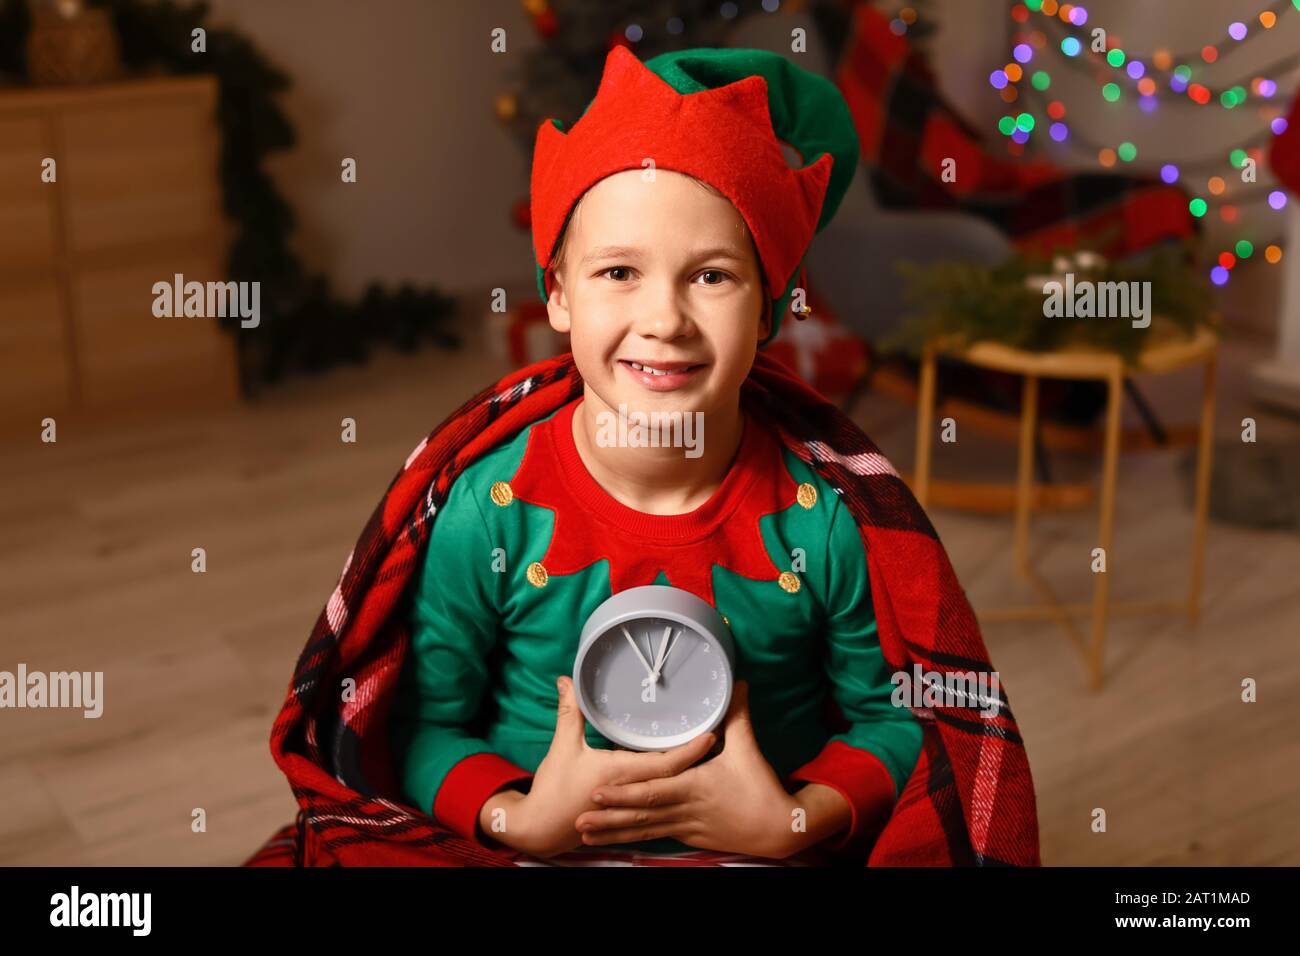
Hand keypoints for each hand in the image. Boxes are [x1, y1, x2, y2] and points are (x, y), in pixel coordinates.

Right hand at [481, 675, 716, 858]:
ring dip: (690, 774)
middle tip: (721, 735)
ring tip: (713, 755)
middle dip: (697, 758)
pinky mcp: (630, 813)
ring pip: (670, 788)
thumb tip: (566, 680)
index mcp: (623, 774)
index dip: (691, 749)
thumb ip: (570, 712)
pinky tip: (687, 778)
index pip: (667, 763)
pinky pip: (659, 799)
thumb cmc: (555, 788)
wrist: (543, 829)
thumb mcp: (563, 746)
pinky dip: (674, 787)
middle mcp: (634, 791)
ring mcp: (633, 806)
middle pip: (676, 774)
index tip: (712, 734)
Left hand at [574, 680, 802, 859]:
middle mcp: (684, 810)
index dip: (623, 794)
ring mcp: (686, 828)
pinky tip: (616, 838)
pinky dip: (634, 838)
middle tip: (579, 818)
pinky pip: (656, 837)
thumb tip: (737, 683)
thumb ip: (737, 716)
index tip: (596, 791)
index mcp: (692, 787)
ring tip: (586, 833)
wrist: (778, 829)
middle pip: (641, 815)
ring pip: (644, 831)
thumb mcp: (746, 748)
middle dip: (609, 817)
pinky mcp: (690, 837)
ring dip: (614, 832)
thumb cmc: (760, 787)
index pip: (652, 792)